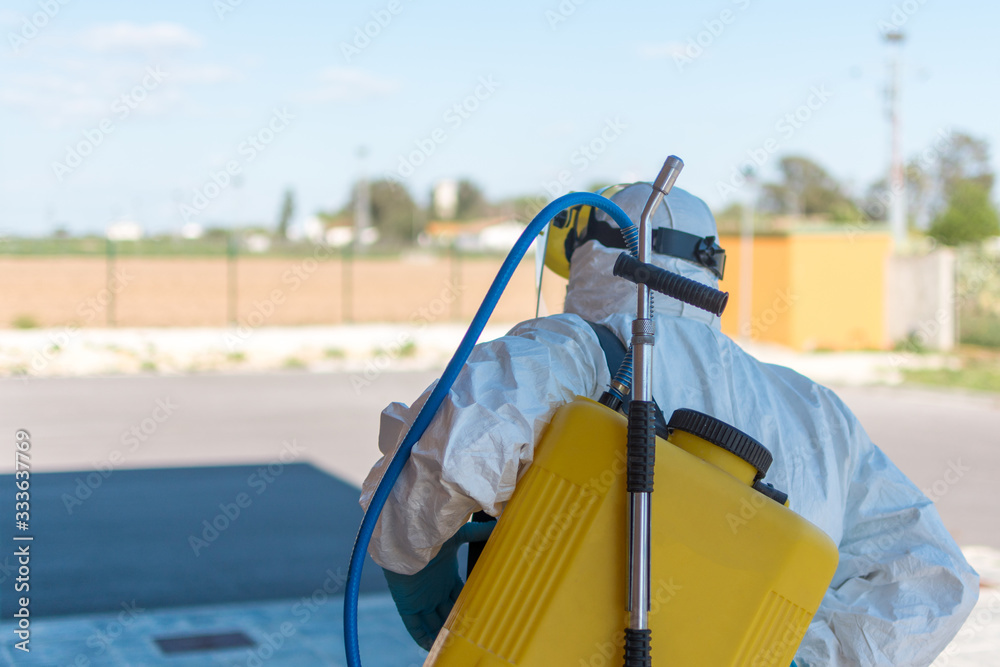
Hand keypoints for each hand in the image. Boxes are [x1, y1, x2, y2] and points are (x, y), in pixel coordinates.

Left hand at [382, 520, 495, 649]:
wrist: (404, 537)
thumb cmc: (430, 534)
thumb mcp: (458, 535)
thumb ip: (478, 532)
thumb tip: (499, 525)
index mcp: (446, 577)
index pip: (460, 597)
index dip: (468, 607)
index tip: (482, 617)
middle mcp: (434, 590)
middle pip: (448, 613)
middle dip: (458, 624)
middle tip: (472, 636)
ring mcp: (420, 599)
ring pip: (433, 623)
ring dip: (442, 635)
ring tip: (455, 646)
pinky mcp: (407, 605)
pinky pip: (415, 628)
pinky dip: (423, 639)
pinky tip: (433, 647)